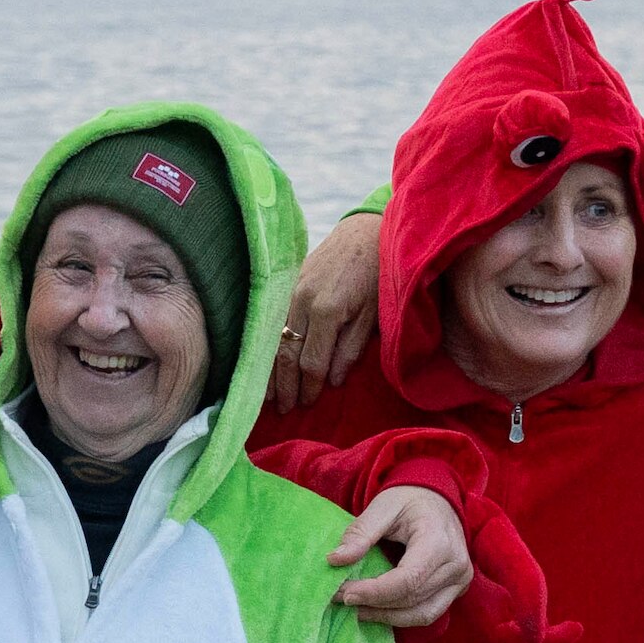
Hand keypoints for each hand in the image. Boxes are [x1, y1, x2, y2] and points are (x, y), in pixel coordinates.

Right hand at [266, 209, 383, 413]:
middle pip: (286, 354)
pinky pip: (273, 324)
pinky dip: (268, 348)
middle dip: (284, 386)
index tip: (307, 404)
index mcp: (327, 310)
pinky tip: (266, 365)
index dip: (308, 387)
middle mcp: (302, 301)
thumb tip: (331, 381)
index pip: (311, 361)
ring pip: (273, 340)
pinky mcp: (287, 286)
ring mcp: (291, 292)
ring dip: (270, 371)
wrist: (364, 232)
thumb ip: (351, 348)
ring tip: (268, 397)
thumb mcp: (373, 314)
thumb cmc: (377, 274)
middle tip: (282, 411)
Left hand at [327, 482, 471, 629]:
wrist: (437, 499)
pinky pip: (428, 613)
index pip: (407, 580)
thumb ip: (360, 533)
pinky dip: (400, 616)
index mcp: (439, 541)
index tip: (344, 593)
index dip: (374, 592)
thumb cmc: (408, 500)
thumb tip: (335, 560)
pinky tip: (375, 611)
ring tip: (355, 608)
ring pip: (420, 613)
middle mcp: (456, 564)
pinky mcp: (457, 588)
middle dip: (372, 603)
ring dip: (384, 616)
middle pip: (410, 598)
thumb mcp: (382, 507)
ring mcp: (460, 579)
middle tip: (338, 597)